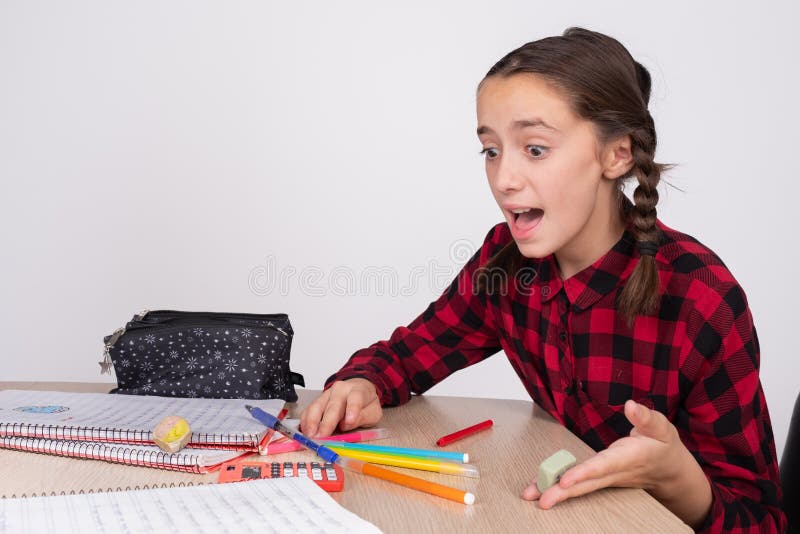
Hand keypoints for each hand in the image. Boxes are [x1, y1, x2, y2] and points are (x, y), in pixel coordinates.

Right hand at [299, 378, 382, 437]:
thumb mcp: (373, 412)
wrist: (358, 390)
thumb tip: (347, 424)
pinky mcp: (318, 400)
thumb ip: (363, 417)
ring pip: (317, 406)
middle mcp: (341, 390)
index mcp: (358, 390)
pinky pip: (309, 409)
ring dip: (312, 422)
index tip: (349, 421)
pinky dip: (305, 421)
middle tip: (321, 436)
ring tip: (310, 436)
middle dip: (327, 422)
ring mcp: (327, 394)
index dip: (353, 409)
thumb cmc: (365, 404)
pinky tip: (305, 432)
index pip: (356, 398)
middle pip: (333, 405)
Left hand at [521, 400, 711, 527]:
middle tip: (540, 499)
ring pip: (580, 487)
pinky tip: (540, 489)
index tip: (565, 480)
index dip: (584, 473)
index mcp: (629, 458)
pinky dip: (560, 488)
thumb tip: (630, 405)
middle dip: (562, 491)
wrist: (670, 471)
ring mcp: (607, 479)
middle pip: (586, 483)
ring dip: (556, 492)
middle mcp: (615, 473)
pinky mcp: (601, 480)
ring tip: (531, 495)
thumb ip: (645, 417)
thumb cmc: (662, 445)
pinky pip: (579, 486)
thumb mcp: (661, 427)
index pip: (603, 466)